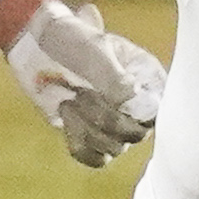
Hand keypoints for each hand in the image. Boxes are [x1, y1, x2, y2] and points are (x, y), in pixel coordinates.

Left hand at [4, 0, 165, 167]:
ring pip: (114, 147)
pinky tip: (66, 119)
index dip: (136, 111)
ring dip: (86, 128)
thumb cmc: (73, 40)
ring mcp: (116, 123)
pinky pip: (94, 158)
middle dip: (104, 118)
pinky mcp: (93, 138)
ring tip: (68, 101)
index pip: (158, 109)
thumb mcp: (94, 51)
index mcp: (147, 78)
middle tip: (80, 93)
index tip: (108, 96)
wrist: (41, 47)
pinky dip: (79, 144)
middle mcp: (137, 104)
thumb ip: (114, 76)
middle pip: (136, 134)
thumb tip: (133, 98)